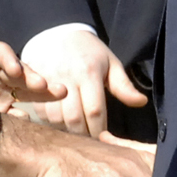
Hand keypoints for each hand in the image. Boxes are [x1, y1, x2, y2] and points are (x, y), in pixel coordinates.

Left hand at [0, 40, 64, 112]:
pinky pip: (18, 111)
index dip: (8, 59)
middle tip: (46, 87)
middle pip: (17, 69)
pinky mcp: (1, 110)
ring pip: (25, 88)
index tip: (16, 72)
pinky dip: (27, 117)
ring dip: (42, 91)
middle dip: (32, 76)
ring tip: (60, 94)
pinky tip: (34, 125)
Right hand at [22, 28, 147, 136]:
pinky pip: (41, 113)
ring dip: (67, 131)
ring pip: (56, 119)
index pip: (95, 111)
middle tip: (90, 142)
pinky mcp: (34, 86)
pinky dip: (51, 123)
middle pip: (74, 119)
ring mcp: (48, 82)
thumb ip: (124, 86)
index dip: (99, 130)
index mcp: (88, 73)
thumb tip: (141, 102)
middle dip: (84, 135)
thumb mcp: (110, 64)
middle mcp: (67, 78)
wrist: (57, 34)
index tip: (104, 139)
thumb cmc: (89, 52)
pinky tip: (61, 124)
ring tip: (77, 135)